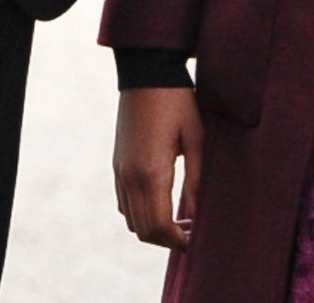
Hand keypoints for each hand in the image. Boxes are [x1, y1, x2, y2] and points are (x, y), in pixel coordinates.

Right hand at [112, 87, 201, 249]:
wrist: (146, 72)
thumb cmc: (178, 103)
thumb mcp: (197, 140)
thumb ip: (197, 181)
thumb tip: (198, 215)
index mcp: (151, 173)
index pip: (160, 226)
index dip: (179, 241)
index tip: (196, 239)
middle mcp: (130, 177)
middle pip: (143, 230)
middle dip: (167, 240)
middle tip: (190, 233)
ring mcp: (119, 171)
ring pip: (131, 220)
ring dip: (153, 229)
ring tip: (179, 220)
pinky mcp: (116, 164)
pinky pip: (123, 203)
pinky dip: (140, 214)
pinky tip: (161, 203)